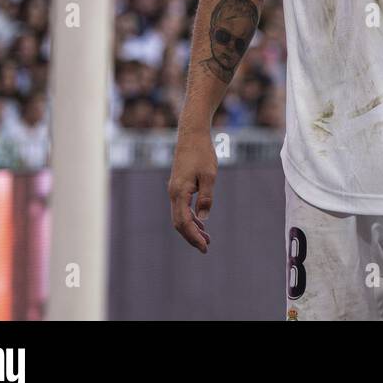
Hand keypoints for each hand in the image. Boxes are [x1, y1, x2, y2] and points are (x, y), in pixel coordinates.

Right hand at [168, 127, 216, 252]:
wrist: (192, 135)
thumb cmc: (202, 153)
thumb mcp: (209, 175)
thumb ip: (206, 197)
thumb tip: (204, 218)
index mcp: (179, 192)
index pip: (184, 222)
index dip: (194, 236)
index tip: (205, 247)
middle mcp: (173, 193)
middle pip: (179, 223)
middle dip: (192, 236)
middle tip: (206, 247)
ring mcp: (174, 189)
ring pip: (180, 215)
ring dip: (192, 227)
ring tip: (206, 238)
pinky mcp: (179, 185)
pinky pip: (182, 207)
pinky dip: (191, 217)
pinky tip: (201, 221)